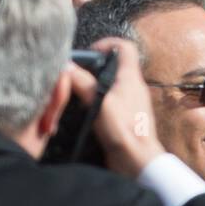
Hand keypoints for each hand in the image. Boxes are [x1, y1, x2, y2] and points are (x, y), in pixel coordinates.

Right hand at [68, 37, 164, 178]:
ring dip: (94, 86)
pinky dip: (97, 102)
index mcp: (131, 77)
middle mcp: (133, 87)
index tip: (90, 52)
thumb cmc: (123, 130)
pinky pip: (110, 101)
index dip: (108, 44)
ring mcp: (130, 102)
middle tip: (77, 74)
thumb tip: (66, 67)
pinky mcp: (125, 118)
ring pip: (111, 84)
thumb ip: (83, 83)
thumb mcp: (99, 102)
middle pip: (115, 65)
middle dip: (95, 66)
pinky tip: (84, 112)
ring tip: (77, 93)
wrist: (138, 162)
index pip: (126, 47)